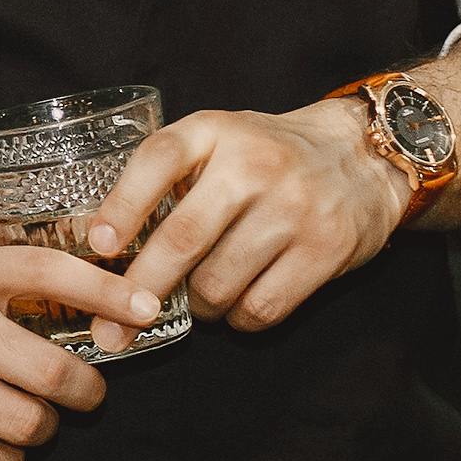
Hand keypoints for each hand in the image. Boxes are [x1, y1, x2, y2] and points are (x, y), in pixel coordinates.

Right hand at [0, 211, 151, 460]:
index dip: (109, 295)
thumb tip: (66, 250)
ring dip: (45, 427)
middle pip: (52, 373)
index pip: (53, 275)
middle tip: (90, 391)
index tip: (147, 310)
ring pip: (25, 426)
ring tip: (38, 417)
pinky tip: (2, 447)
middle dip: (88, 391)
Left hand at [82, 101, 409, 347]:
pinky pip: (261, 308)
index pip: (159, 159)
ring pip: (218, 285)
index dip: (123, 204)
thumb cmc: (268, 156)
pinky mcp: (326, 249)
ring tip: (197, 300)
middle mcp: (255, 165)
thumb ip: (170, 176)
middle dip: (139, 291)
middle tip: (109, 328)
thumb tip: (105, 244)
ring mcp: (295, 207)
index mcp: (216, 131)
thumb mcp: (218, 141)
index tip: (99, 246)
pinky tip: (236, 307)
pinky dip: (238, 320)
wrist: (361, 158)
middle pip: (183, 239)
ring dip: (196, 308)